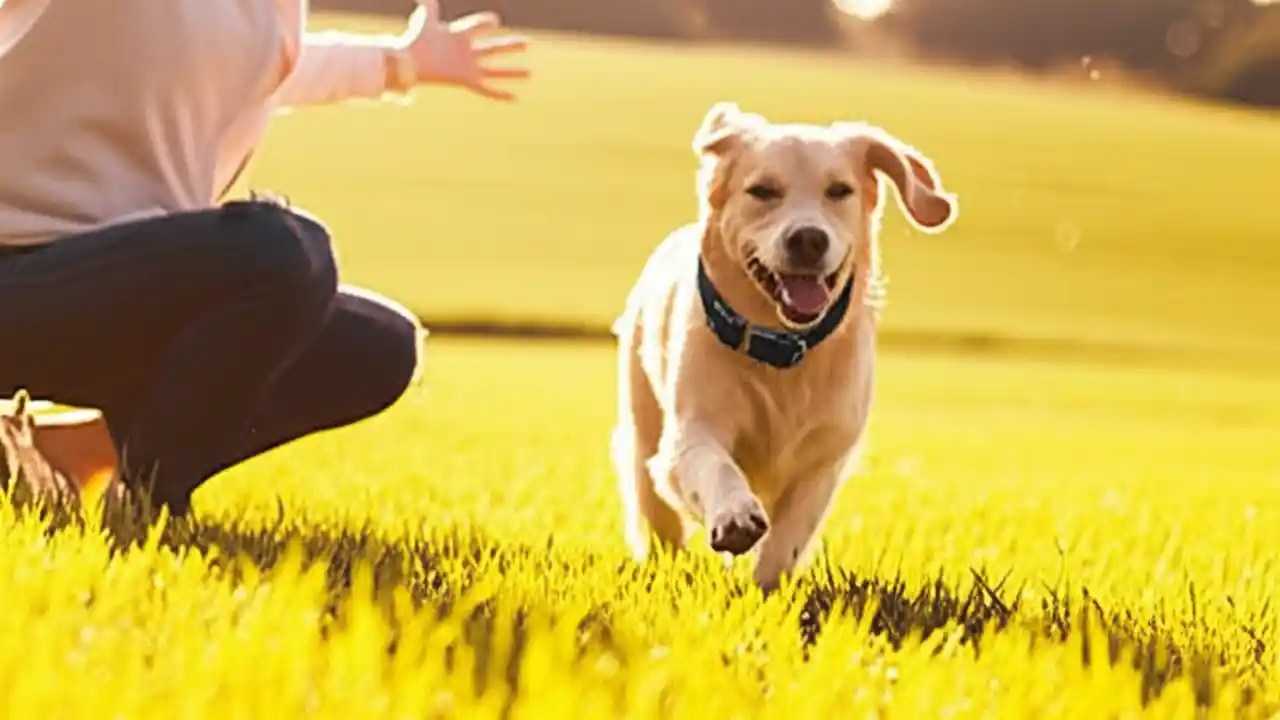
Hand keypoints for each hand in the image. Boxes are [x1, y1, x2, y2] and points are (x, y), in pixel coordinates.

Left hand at [400, 0, 529, 101]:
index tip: (494, 21)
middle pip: (494, 48)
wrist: (409, 63)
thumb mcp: (425, 19)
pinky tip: (515, 98)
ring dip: (513, 72)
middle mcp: (467, 52)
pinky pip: (487, 89)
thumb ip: (429, 6)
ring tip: (529, 72)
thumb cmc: (416, 41)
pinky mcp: (467, 80)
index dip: (486, 22)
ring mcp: (469, 67)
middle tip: (527, 43)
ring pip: (496, 70)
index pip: (478, 27)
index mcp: (459, 36)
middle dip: (511, 46)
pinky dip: (501, 94)